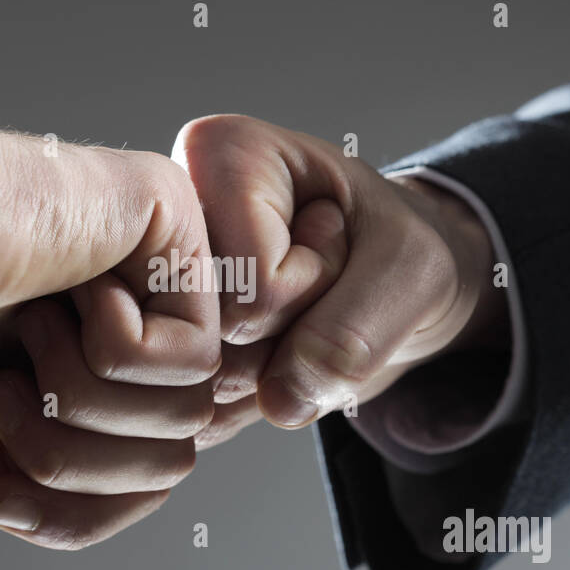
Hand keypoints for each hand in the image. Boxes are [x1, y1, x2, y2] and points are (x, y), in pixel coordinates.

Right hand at [0, 113, 219, 547]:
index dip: (78, 513)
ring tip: (22, 334)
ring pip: (187, 413)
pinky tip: (57, 289)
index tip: (0, 492)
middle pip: (174, 460)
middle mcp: (132, 324)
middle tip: (0, 395)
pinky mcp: (177, 224)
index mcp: (89, 375)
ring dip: (80, 401)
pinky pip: (193, 355)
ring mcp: (156, 274)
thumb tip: (152, 486)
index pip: (149, 486)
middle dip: (74, 464)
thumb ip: (66, 495)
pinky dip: (109, 350)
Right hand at [170, 114, 506, 446]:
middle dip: (291, 334)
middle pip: (220, 337)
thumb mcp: (413, 270)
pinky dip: (262, 399)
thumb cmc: (397, 248)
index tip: (332, 238)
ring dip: (278, 371)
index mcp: (218, 155)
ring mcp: (156, 292)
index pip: (250, 280)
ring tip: (298, 310)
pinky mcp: (163, 356)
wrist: (391, 285)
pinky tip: (277, 348)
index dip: (311, 284)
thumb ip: (356, 329)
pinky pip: (205, 415)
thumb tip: (279, 401)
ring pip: (208, 384)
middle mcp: (165, 219)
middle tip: (318, 280)